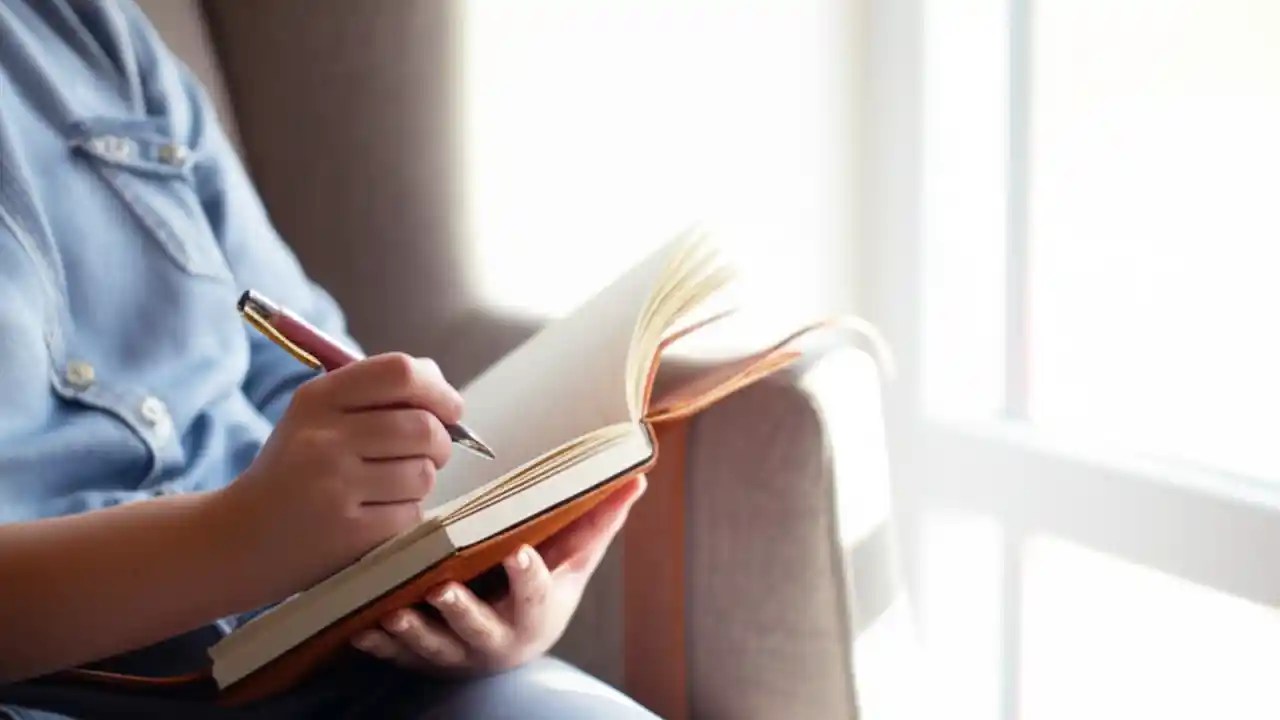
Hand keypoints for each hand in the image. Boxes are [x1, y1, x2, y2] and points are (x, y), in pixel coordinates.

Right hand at [213, 353, 462, 603]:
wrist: (239, 539)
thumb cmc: (294, 470)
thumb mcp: (315, 417)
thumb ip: (375, 394)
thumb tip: (440, 384)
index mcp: (318, 399)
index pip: (399, 373)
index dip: (438, 389)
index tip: (450, 408)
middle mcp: (325, 439)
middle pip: (423, 427)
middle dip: (440, 442)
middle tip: (428, 453)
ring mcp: (336, 488)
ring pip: (423, 474)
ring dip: (420, 480)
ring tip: (389, 486)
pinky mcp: (349, 534)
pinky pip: (411, 514)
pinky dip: (405, 514)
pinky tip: (375, 515)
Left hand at [351, 475, 646, 674]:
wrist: (508, 648)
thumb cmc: (541, 594)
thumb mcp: (572, 565)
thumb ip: (597, 523)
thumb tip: (636, 476)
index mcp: (535, 612)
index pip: (534, 593)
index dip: (527, 576)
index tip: (517, 554)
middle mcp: (494, 638)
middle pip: (476, 626)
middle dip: (460, 610)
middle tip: (441, 590)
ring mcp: (454, 653)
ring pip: (430, 645)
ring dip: (410, 630)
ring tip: (391, 610)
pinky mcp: (419, 660)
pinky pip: (394, 656)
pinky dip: (377, 642)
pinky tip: (360, 624)